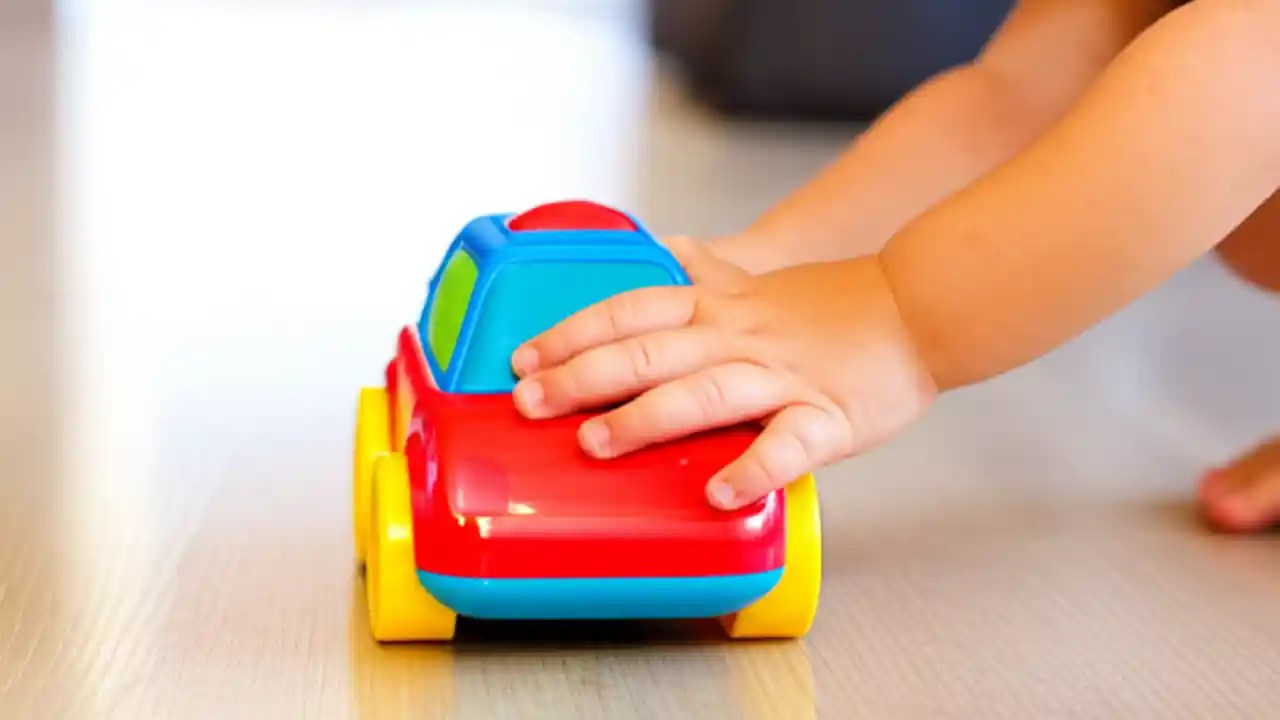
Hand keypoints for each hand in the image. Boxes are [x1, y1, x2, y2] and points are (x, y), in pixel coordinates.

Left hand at [511, 240, 938, 509]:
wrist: (918, 306)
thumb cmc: (834, 303)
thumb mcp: (761, 280)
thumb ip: (711, 273)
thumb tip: (671, 249)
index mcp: (718, 309)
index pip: (630, 312)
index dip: (573, 332)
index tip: (524, 358)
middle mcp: (738, 338)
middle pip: (649, 352)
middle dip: (583, 376)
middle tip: (530, 403)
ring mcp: (782, 377)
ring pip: (704, 394)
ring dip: (646, 418)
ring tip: (595, 443)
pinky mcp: (827, 416)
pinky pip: (787, 445)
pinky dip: (753, 468)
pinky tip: (719, 494)